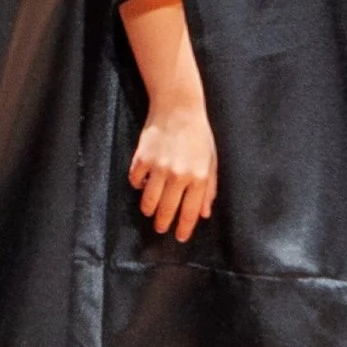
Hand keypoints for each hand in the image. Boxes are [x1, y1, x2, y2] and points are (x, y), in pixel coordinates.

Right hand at [131, 98, 217, 240]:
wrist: (178, 109)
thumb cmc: (199, 135)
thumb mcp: (211, 161)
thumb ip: (210, 188)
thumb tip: (205, 213)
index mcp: (199, 177)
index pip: (191, 211)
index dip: (185, 227)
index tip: (180, 237)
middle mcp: (178, 175)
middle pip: (167, 210)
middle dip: (164, 224)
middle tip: (162, 229)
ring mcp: (158, 168)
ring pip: (148, 201)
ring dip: (149, 210)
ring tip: (150, 211)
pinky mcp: (141, 159)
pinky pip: (135, 182)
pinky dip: (137, 185)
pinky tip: (142, 184)